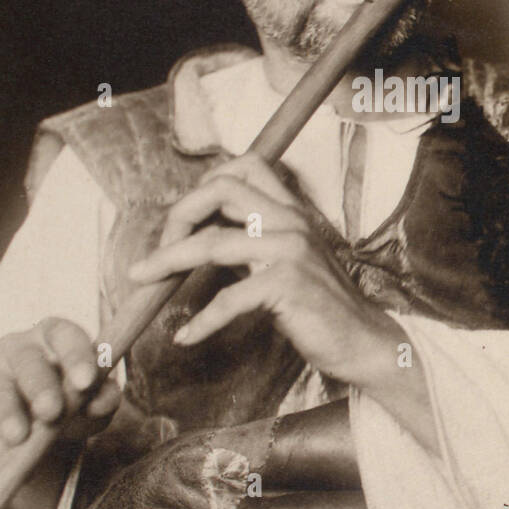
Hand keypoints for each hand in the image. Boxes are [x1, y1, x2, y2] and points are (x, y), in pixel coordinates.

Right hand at [0, 317, 119, 458]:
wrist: (42, 425)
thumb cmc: (75, 400)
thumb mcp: (96, 400)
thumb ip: (104, 398)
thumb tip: (99, 403)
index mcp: (55, 334)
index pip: (66, 335)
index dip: (76, 356)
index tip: (87, 382)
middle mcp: (19, 345)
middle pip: (27, 359)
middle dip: (40, 386)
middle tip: (51, 412)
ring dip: (7, 412)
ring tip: (19, 438)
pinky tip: (2, 451)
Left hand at [127, 153, 403, 388]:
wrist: (364, 340)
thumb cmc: (321, 305)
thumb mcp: (290, 260)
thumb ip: (254, 241)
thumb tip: (203, 238)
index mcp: (291, 210)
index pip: (244, 167)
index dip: (203, 186)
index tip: (183, 221)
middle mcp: (291, 221)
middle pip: (220, 190)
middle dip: (178, 216)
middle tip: (157, 252)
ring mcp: (290, 251)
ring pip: (213, 242)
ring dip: (168, 262)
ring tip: (143, 281)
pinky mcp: (287, 286)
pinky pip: (229, 298)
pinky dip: (200, 320)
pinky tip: (186, 335)